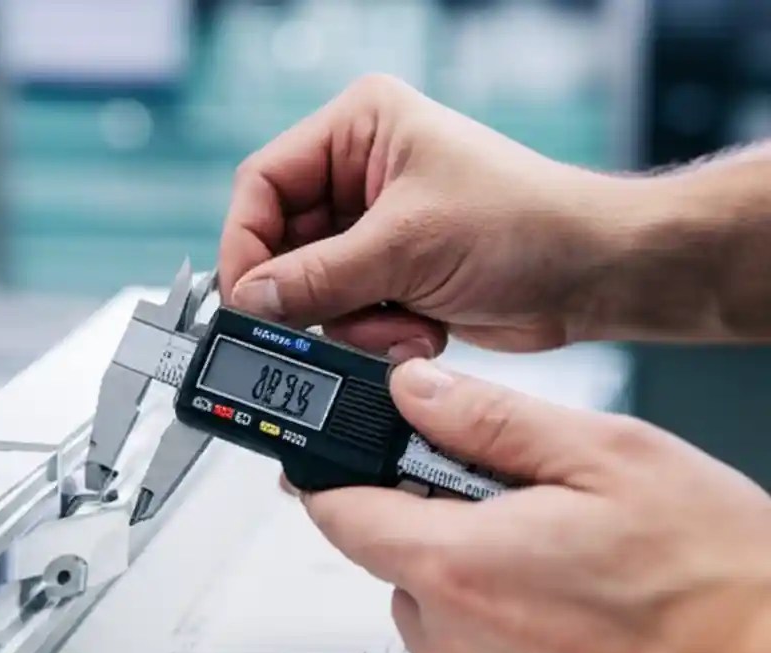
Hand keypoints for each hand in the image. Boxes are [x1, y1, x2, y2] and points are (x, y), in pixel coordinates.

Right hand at [218, 74, 645, 355]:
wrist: (596, 276)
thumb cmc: (529, 224)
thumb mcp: (408, 246)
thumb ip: (318, 277)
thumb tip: (249, 301)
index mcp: (359, 128)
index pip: (264, 183)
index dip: (247, 243)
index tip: (245, 297)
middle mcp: (359, 173)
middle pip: (282, 242)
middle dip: (307, 293)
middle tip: (309, 329)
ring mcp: (373, 227)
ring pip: (310, 287)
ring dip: (348, 320)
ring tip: (396, 325)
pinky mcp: (390, 274)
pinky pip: (344, 313)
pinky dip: (372, 334)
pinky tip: (417, 331)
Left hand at [304, 359, 770, 652]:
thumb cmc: (718, 577)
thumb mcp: (608, 455)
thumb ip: (490, 419)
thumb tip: (414, 392)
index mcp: (461, 566)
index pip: (338, 513)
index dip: (336, 471)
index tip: (346, 447)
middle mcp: (457, 641)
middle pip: (391, 558)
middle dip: (432, 516)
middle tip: (512, 495)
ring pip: (434, 606)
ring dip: (472, 570)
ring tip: (559, 553)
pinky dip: (505, 619)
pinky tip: (574, 601)